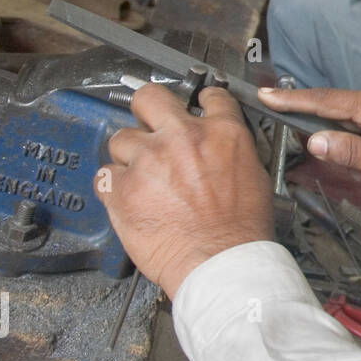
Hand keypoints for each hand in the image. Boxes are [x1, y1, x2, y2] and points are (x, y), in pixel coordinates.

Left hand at [95, 85, 273, 297]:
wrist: (221, 263)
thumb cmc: (241, 231)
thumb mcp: (256, 177)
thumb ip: (231, 151)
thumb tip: (218, 147)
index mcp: (222, 134)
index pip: (210, 98)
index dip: (200, 100)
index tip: (194, 105)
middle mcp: (183, 138)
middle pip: (150, 97)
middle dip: (146, 109)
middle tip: (148, 124)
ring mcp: (149, 160)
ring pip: (121, 138)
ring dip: (129, 156)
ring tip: (141, 178)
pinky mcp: (122, 187)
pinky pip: (105, 175)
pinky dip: (114, 186)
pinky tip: (128, 198)